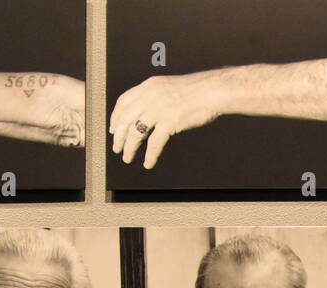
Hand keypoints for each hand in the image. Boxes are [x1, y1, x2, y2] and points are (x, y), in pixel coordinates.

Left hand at [109, 71, 229, 168]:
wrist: (214, 90)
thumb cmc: (197, 91)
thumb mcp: (169, 87)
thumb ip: (156, 96)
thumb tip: (147, 111)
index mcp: (149, 86)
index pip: (123, 102)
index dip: (115, 117)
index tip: (113, 129)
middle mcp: (150, 96)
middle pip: (125, 119)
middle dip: (118, 136)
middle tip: (116, 148)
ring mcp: (159, 109)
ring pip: (135, 132)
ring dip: (129, 148)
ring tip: (127, 158)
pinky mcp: (170, 122)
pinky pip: (154, 143)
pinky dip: (149, 155)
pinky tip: (148, 163)